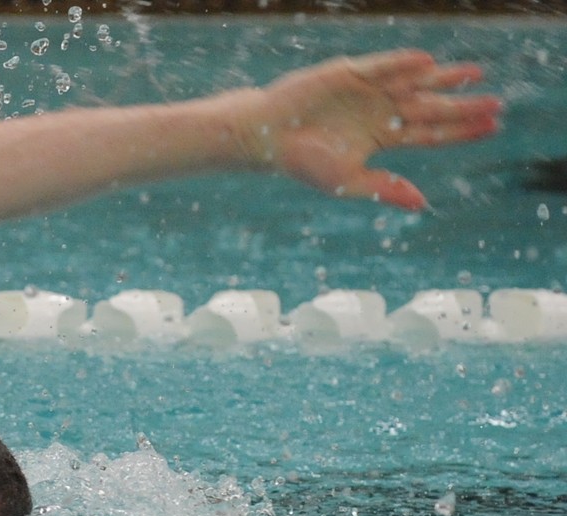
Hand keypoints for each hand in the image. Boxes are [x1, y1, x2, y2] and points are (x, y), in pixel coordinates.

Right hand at [239, 50, 501, 210]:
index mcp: (382, 137)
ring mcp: (367, 90)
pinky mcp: (349, 73)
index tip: (493, 126)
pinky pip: (381, 67)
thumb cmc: (303, 163)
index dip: (461, 130)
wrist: (265, 138)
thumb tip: (421, 204)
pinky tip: (426, 63)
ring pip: (415, 83)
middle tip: (497, 102)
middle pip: (431, 107)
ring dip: (444, 78)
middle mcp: (381, 111)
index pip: (431, 133)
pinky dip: (402, 64)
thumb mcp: (347, 182)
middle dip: (462, 105)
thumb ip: (384, 189)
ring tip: (475, 73)